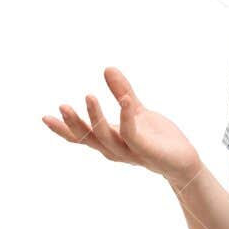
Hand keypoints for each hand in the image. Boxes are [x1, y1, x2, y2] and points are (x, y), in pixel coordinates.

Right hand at [42, 67, 201, 185]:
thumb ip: (122, 92)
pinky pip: (132, 134)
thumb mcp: (136, 111)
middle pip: (88, 138)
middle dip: (74, 123)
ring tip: (89, 96)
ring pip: (106, 136)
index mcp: (108, 140)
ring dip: (96, 117)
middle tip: (62, 106)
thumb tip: (107, 68)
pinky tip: (126, 101)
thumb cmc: (158, 138)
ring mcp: (129, 151)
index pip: (81, 137)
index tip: (44, 117)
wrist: (183, 161)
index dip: (63, 129)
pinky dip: (127, 117)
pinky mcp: (146, 150)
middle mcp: (114, 149)